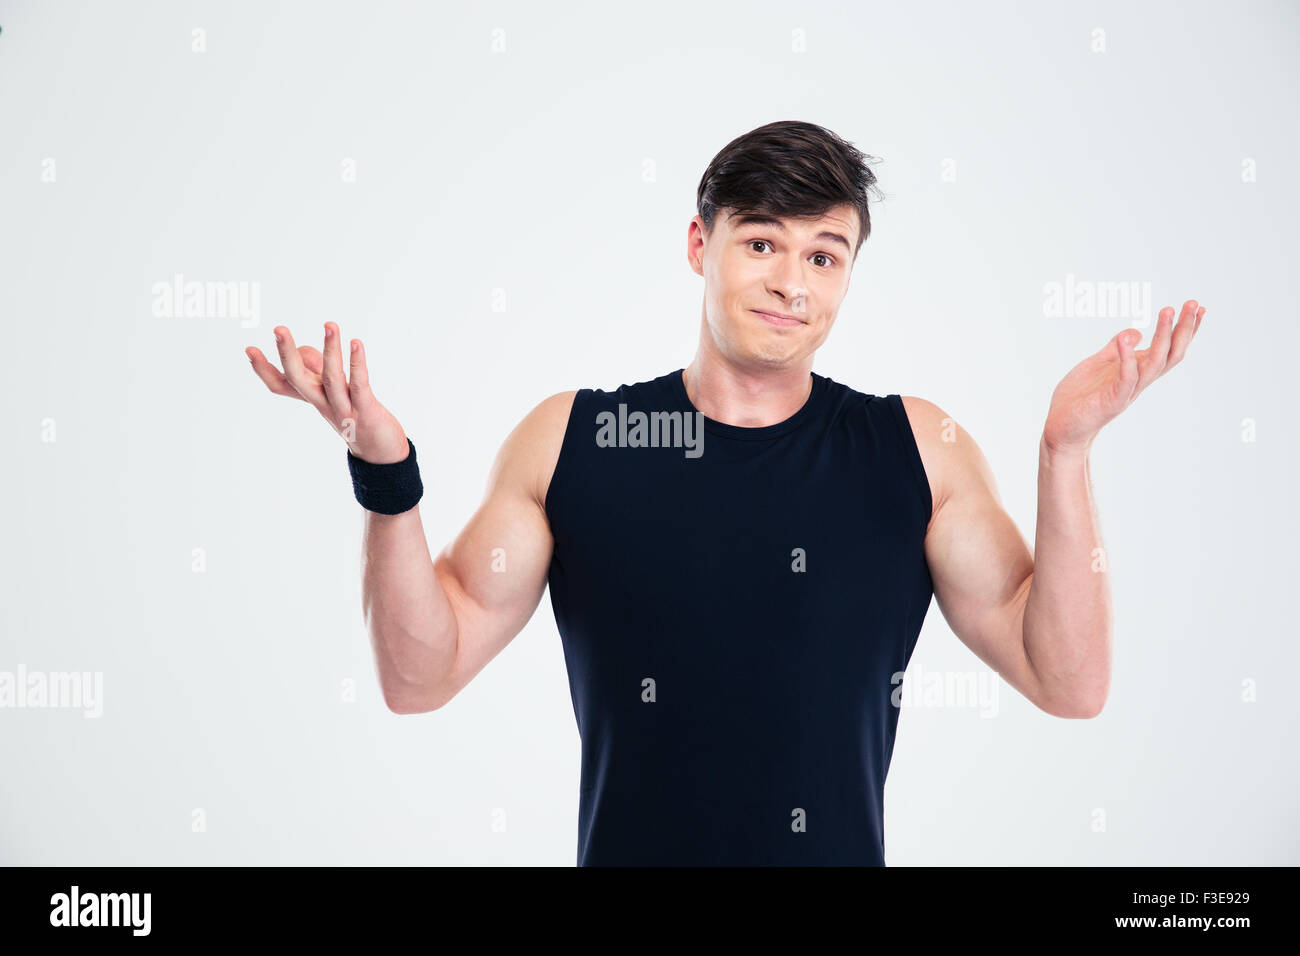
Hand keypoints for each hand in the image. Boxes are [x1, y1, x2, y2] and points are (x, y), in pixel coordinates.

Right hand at [245, 323, 410, 463]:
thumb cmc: (356, 415)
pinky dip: (357, 364)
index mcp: (313, 398)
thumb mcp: (332, 391)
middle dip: (288, 354)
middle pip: (298, 380)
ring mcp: (344, 409)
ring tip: (330, 324)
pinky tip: (356, 343)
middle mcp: (323, 404)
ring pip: (332, 379)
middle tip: (278, 329)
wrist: (381, 454)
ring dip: (330, 350)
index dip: (264, 370)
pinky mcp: (366, 412)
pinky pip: (359, 385)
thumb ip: (316, 370)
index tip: (248, 349)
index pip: (281, 385)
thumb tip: (301, 348)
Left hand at [1043, 299, 1204, 454]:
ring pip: (1155, 363)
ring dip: (1163, 336)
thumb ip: (1116, 348)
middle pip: (1171, 353)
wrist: (1061, 426)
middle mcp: (1139, 380)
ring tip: (1167, 311)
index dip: (1184, 329)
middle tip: (1194, 303)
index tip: (1199, 307)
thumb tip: (1136, 330)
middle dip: (1184, 329)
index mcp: (1138, 370)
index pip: (1169, 348)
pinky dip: (1128, 358)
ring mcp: (1128, 391)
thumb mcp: (1098, 364)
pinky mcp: (1113, 400)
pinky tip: (1128, 338)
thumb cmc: (1080, 397)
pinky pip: (1126, 378)